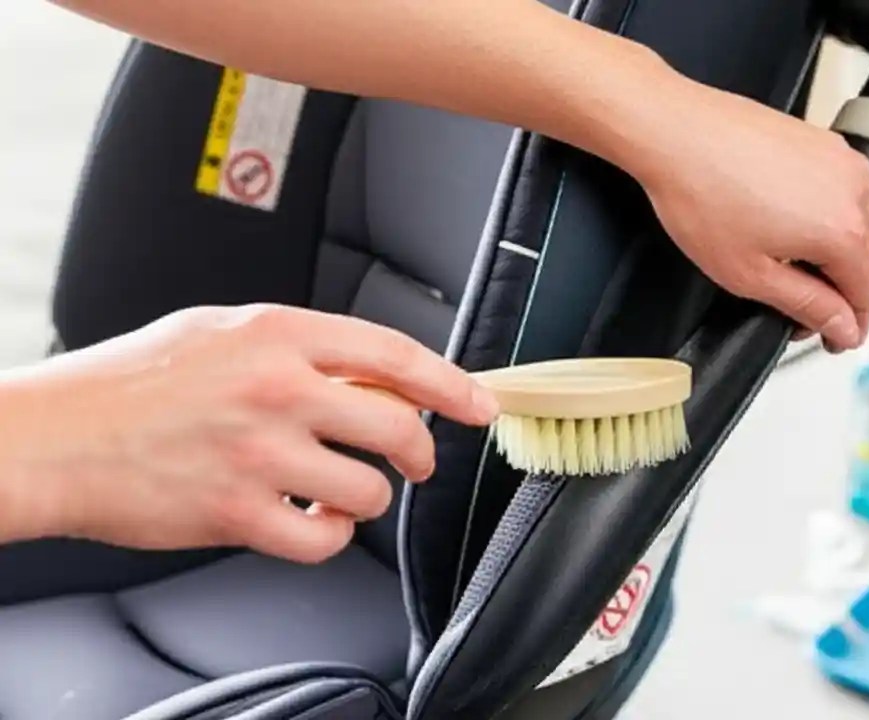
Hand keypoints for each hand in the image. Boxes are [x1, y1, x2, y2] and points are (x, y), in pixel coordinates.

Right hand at [0, 304, 497, 562]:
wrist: (52, 437)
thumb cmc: (131, 383)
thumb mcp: (221, 332)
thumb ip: (299, 347)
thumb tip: (375, 371)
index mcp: (277, 334)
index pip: (394, 355)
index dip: (450, 384)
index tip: (478, 404)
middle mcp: (276, 389)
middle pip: (398, 427)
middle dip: (419, 452)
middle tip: (414, 461)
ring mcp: (259, 454)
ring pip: (369, 491)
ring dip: (365, 498)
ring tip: (332, 489)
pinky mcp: (236, 513)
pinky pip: (324, 540)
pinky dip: (329, 537)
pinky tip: (308, 521)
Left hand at [619, 80, 868, 351]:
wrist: (677, 133)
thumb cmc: (702, 195)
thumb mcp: (751, 275)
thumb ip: (807, 304)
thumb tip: (843, 326)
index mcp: (841, 231)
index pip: (866, 293)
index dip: (849, 325)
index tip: (833, 336)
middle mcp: (852, 191)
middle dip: (852, 282)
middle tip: (814, 301)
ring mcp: (840, 160)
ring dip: (852, 241)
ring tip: (806, 257)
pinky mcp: (823, 141)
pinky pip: (851, 183)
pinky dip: (838, 207)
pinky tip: (798, 216)